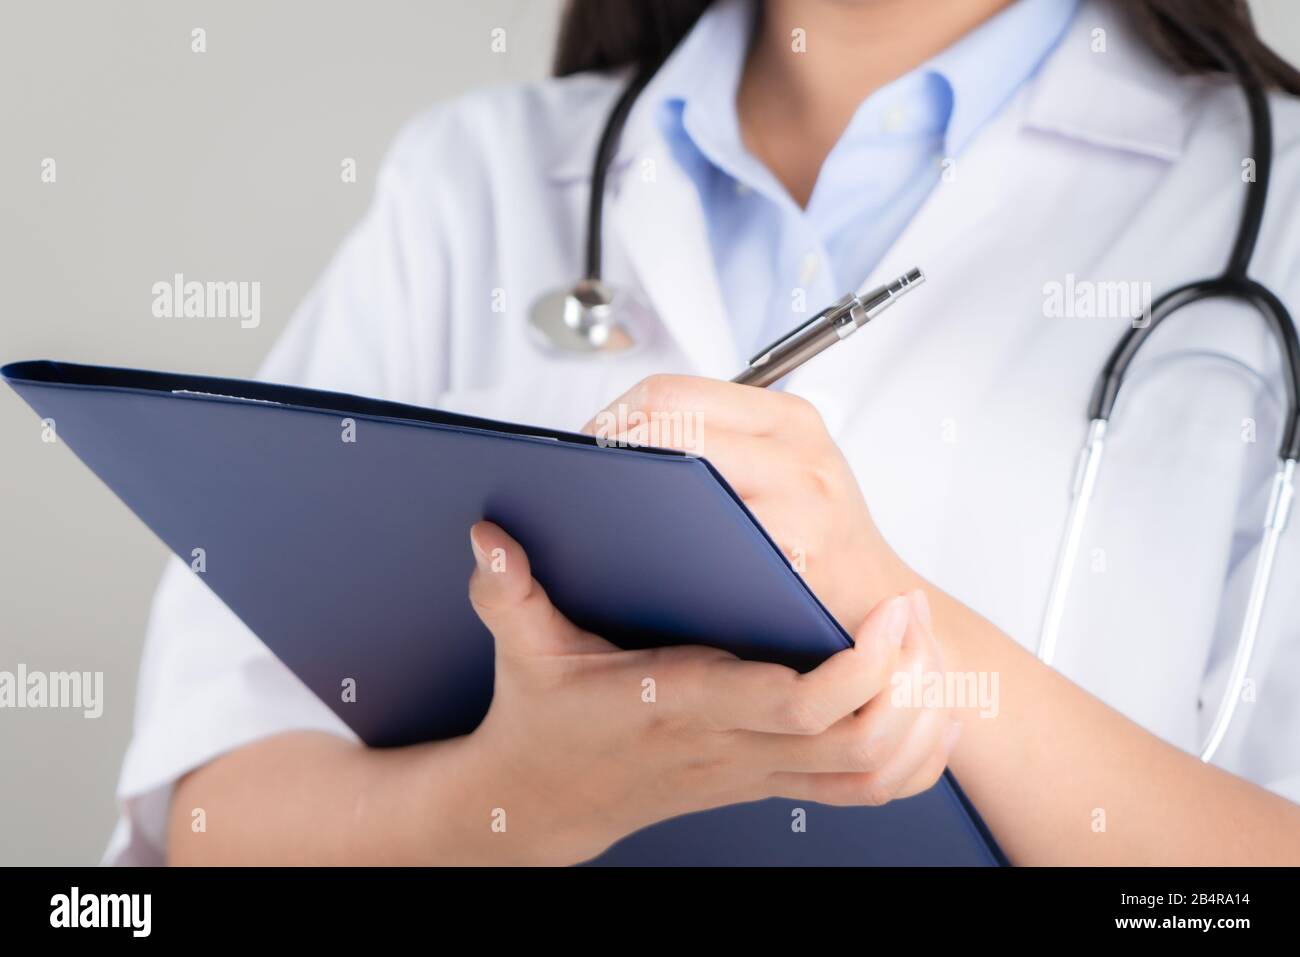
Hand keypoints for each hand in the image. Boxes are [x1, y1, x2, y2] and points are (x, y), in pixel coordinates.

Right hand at [460, 521, 959, 865]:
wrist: (543, 800)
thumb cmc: (545, 723)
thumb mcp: (522, 651)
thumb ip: (505, 592)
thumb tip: (489, 539)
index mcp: (685, 703)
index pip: (795, 704)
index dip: (858, 665)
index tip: (886, 610)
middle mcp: (731, 744)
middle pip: (854, 738)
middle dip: (906, 679)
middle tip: (915, 614)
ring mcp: (753, 770)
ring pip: (868, 772)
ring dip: (916, 722)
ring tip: (931, 659)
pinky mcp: (763, 780)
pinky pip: (859, 790)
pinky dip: (907, 760)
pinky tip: (924, 716)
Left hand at [582, 374, 910, 635]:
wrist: (878, 608)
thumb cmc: (813, 539)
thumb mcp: (783, 467)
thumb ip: (716, 443)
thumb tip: (604, 439)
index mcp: (788, 418)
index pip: (670, 394)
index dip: (610, 420)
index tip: (580, 453)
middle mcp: (802, 453)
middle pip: (670, 430)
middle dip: (608, 456)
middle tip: (574, 491)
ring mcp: (806, 507)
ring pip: (685, 484)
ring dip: (628, 502)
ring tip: (597, 521)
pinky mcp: (803, 561)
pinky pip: (709, 546)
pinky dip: (663, 550)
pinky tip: (636, 566)